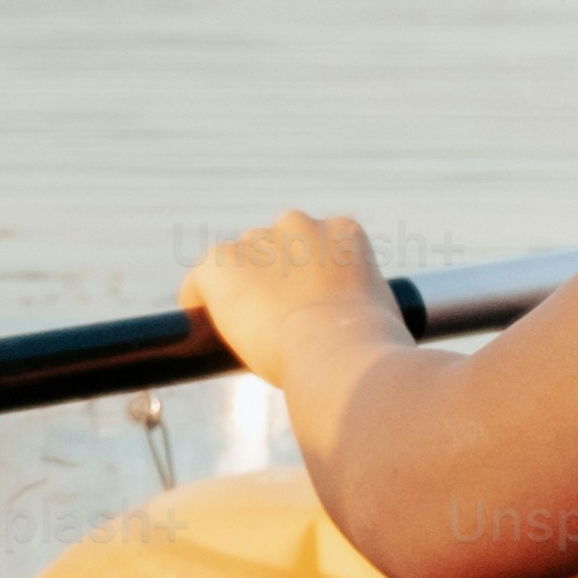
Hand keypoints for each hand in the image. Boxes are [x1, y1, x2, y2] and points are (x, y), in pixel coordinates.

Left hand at [182, 211, 406, 402]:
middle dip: (271, 279)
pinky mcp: (221, 264)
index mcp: (343, 232)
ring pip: (236, 264)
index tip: (304, 305)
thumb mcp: (378, 312)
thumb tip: (350, 329)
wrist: (341, 353)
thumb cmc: (370, 349)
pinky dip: (199, 302)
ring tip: (244, 333)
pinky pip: (200, 282)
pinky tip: (203, 328)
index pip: (314, 245)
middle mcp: (299, 225)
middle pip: (271, 248)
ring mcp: (257, 241)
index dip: (306, 277)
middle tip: (275, 323)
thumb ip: (356, 304)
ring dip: (239, 291)